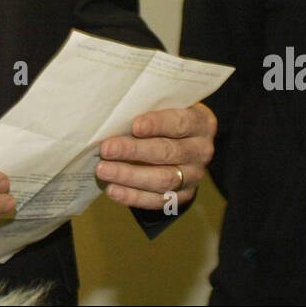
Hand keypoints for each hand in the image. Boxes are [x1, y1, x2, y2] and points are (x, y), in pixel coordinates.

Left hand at [96, 102, 216, 209]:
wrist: (181, 142)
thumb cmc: (165, 118)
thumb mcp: (164, 107)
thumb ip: (147, 110)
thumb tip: (114, 119)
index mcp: (201, 123)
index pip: (179, 123)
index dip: (157, 125)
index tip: (134, 126)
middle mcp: (202, 150)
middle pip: (167, 153)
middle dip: (134, 151)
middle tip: (106, 149)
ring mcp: (194, 175)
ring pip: (163, 179)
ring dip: (129, 176)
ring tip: (104, 170)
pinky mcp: (183, 196)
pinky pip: (157, 200)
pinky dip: (132, 196)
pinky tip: (112, 189)